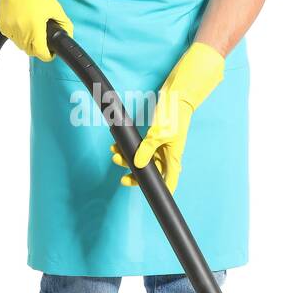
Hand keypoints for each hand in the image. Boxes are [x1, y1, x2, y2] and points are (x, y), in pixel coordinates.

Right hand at [0, 0, 72, 60]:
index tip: (51, 50)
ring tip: (32, 26)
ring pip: (20, 45)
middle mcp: (21, 33)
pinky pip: (11, 36)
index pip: (41, 54)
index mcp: (35, 30)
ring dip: (27, 41)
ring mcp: (10, 29)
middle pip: (30, 51)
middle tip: (43, 37)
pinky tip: (22, 21)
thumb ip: (64, 24)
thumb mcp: (55, 8)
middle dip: (38, 47)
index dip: (49, 54)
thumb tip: (68, 35)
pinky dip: (18, 34)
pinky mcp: (2, 25)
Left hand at [109, 42, 224, 194]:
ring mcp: (160, 147)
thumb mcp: (159, 133)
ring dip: (126, 159)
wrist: (177, 95)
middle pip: (150, 173)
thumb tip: (136, 165)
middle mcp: (166, 155)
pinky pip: (139, 148)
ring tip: (114, 153)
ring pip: (141, 160)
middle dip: (133, 173)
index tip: (151, 197)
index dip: (161, 193)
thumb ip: (147, 150)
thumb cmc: (174, 115)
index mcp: (172, 158)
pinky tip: (118, 145)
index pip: (170, 182)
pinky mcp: (154, 138)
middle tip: (119, 167)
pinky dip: (128, 148)